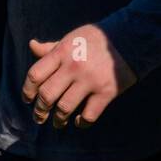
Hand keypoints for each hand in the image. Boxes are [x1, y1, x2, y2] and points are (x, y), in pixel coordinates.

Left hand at [21, 24, 136, 128]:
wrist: (133, 37)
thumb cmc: (99, 38)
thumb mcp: (73, 37)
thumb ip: (52, 47)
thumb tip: (32, 45)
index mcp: (63, 52)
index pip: (35, 75)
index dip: (27, 90)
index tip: (28, 99)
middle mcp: (73, 67)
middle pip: (47, 95)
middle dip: (40, 110)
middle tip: (40, 116)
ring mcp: (90, 80)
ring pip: (64, 109)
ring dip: (58, 120)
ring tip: (58, 123)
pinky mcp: (106, 92)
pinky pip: (88, 115)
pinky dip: (81, 122)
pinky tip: (79, 121)